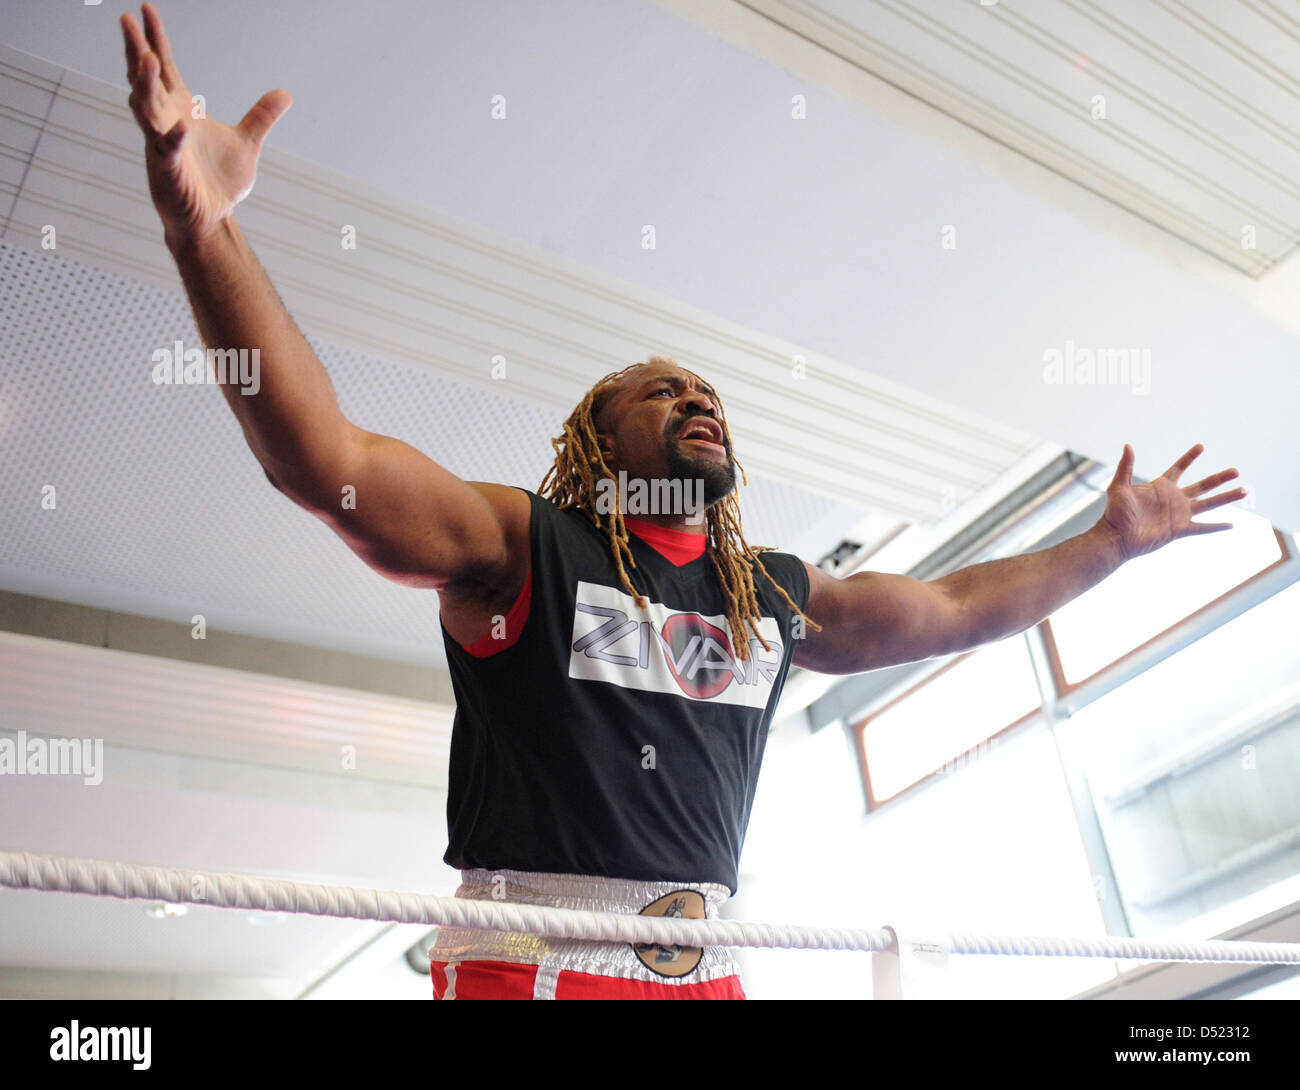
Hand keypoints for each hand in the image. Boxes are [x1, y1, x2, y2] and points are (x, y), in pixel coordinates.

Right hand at [121, 3, 291, 245]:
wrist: (211, 220)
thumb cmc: (220, 182)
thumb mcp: (247, 144)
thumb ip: (261, 117)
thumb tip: (286, 94)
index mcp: (180, 110)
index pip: (165, 67)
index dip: (156, 39)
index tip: (145, 9)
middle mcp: (165, 122)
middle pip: (144, 80)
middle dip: (135, 51)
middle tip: (126, 22)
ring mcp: (162, 145)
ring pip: (146, 110)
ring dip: (145, 85)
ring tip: (146, 59)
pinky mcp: (168, 171)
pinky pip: (168, 150)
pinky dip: (174, 138)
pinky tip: (181, 128)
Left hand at [1098, 443, 1245, 561]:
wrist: (1116, 537)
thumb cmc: (1115, 512)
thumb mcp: (1119, 486)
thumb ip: (1126, 466)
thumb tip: (1128, 445)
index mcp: (1161, 486)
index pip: (1179, 468)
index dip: (1190, 457)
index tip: (1201, 446)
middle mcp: (1174, 499)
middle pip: (1203, 485)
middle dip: (1220, 478)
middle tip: (1237, 470)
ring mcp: (1179, 514)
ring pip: (1209, 504)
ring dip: (1226, 498)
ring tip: (1245, 491)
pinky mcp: (1180, 529)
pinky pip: (1202, 527)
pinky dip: (1216, 527)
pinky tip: (1231, 525)